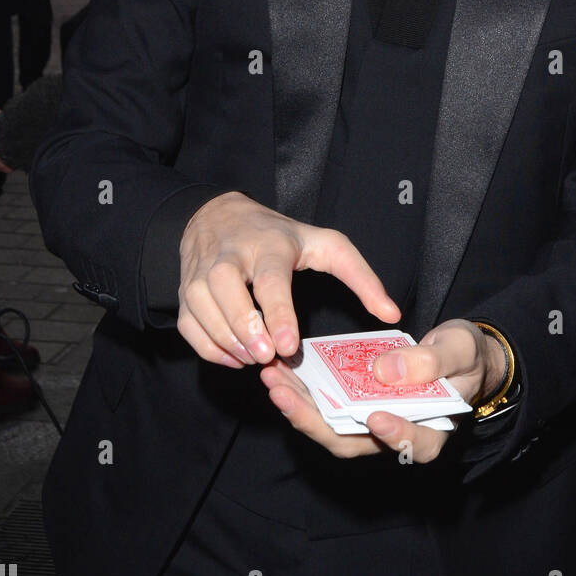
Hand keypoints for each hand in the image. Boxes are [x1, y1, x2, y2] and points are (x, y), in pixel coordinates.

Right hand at [177, 191, 399, 367]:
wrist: (218, 216)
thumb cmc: (279, 236)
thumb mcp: (326, 245)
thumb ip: (360, 278)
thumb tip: (390, 313)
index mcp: (269, 245)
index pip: (271, 280)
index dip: (279, 314)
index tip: (288, 346)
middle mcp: (231, 255)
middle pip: (226, 289)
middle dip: (243, 328)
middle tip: (266, 357)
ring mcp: (202, 272)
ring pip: (201, 307)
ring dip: (225, 340)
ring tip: (254, 360)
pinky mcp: (186, 290)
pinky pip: (188, 323)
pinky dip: (206, 346)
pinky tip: (234, 358)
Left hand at [261, 318, 505, 461]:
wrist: (455, 351)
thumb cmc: (463, 355)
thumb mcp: (458, 350)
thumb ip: (430, 362)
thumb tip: (385, 371)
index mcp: (432, 429)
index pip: (415, 444)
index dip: (395, 436)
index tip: (376, 418)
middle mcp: (395, 434)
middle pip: (354, 442)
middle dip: (314, 420)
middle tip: (283, 393)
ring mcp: (370, 423)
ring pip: (331, 427)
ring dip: (298, 406)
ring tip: (272, 378)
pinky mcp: (355, 406)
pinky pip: (325, 406)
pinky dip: (302, 391)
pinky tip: (282, 371)